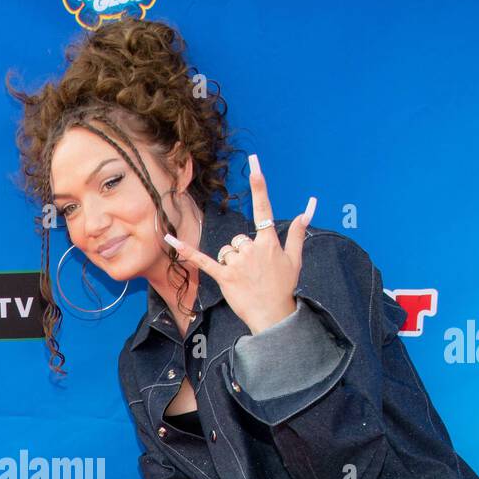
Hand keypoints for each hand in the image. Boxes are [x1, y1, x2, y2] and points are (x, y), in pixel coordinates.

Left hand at [165, 154, 314, 334]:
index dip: (259, 184)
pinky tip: (169, 239)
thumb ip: (298, 231)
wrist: (273, 315)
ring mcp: (237, 263)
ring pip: (226, 250)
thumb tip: (309, 207)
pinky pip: (202, 260)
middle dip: (243, 253)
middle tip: (254, 272)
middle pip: (238, 238)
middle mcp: (253, 248)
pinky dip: (185, 251)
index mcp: (269, 242)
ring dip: (232, 262)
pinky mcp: (224, 276)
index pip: (263, 208)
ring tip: (244, 279)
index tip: (254, 163)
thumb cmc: (284, 287)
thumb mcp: (295, 258)